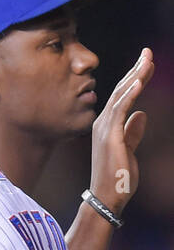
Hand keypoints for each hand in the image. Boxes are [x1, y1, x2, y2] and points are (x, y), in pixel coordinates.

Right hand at [88, 47, 152, 217]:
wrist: (106, 197)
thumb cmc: (116, 178)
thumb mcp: (129, 151)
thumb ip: (134, 132)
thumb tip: (142, 114)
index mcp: (107, 127)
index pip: (122, 97)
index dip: (134, 78)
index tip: (146, 62)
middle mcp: (102, 124)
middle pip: (121, 91)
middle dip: (136, 70)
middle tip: (148, 52)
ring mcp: (104, 130)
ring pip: (121, 96)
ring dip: (135, 77)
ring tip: (147, 60)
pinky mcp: (109, 137)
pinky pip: (120, 111)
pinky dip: (129, 95)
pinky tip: (139, 82)